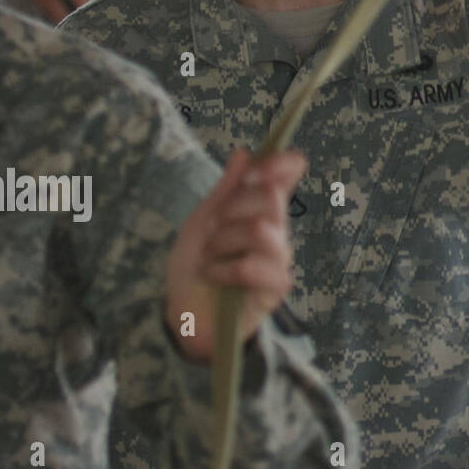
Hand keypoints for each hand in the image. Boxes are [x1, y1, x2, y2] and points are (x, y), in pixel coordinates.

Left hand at [164, 148, 305, 362]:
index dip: (280, 165)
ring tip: (208, 258)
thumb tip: (244, 153)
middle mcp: (276, 229)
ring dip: (224, 242)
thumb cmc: (194, 266)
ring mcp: (278, 258)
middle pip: (271, 197)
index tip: (257, 170)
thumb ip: (225, 190)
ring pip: (261, 230)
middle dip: (232, 209)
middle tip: (212, 230)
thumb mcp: (201, 222)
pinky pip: (254, 266)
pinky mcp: (275, 287)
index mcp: (260, 209)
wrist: (182, 315)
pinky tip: (214, 275)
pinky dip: (225, 269)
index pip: (286, 176)